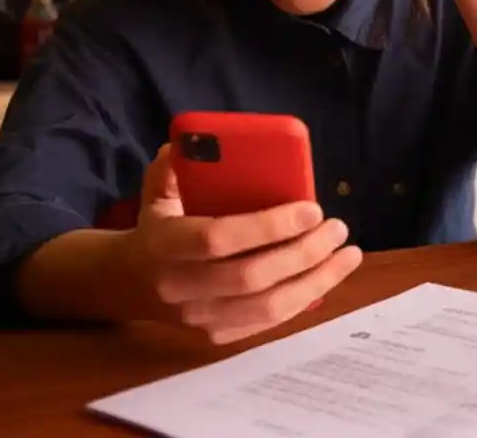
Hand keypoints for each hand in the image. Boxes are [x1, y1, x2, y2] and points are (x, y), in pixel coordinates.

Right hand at [121, 145, 362, 343]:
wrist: (129, 284)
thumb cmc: (156, 229)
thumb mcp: (155, 194)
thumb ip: (174, 167)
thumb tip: (199, 141)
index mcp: (164, 245)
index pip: (219, 239)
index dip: (269, 226)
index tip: (311, 209)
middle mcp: (181, 287)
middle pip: (252, 277)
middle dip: (304, 252)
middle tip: (338, 228)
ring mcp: (199, 317)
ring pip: (268, 307)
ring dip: (316, 280)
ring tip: (348, 255)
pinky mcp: (215, 335)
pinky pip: (268, 324)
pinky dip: (304, 301)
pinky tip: (328, 277)